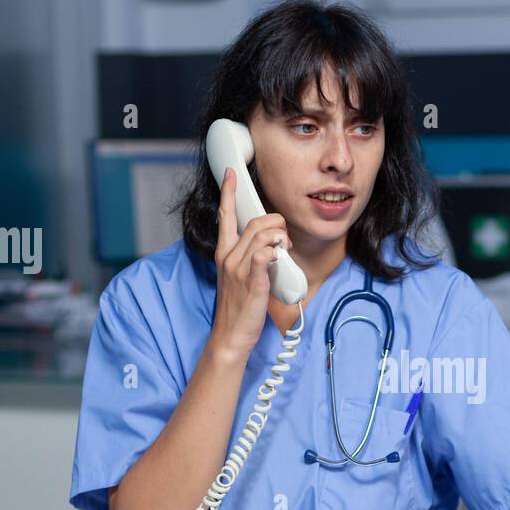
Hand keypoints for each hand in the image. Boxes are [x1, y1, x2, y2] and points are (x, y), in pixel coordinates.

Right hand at [210, 167, 291, 361]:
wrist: (231, 336)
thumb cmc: (238, 307)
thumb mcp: (240, 276)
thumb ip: (252, 256)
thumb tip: (271, 245)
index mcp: (224, 253)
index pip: (225, 216)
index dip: (228, 192)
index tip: (231, 173)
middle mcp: (229, 257)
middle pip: (255, 222)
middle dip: (276, 223)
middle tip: (285, 240)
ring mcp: (239, 270)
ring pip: (262, 235)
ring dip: (280, 238)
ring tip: (286, 250)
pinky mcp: (252, 283)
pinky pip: (264, 256)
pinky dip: (275, 252)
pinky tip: (279, 258)